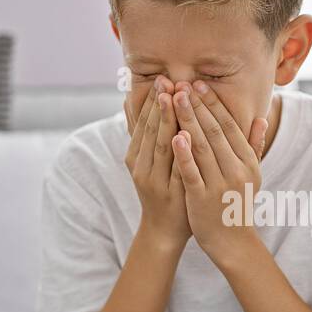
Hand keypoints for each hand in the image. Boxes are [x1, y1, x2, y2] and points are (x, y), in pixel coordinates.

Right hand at [124, 76, 189, 248]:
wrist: (163, 231)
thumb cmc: (160, 190)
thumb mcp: (145, 161)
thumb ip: (141, 133)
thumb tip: (127, 100)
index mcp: (135, 158)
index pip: (144, 125)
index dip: (151, 102)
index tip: (160, 80)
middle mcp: (141, 168)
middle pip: (151, 132)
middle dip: (159, 105)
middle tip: (166, 81)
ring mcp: (155, 182)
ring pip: (161, 147)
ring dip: (166, 121)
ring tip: (173, 97)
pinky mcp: (170, 194)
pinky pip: (176, 169)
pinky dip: (180, 152)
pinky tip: (185, 135)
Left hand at [169, 80, 268, 264]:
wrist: (232, 243)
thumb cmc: (238, 204)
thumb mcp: (253, 175)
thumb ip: (255, 146)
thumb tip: (262, 119)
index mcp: (248, 162)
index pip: (229, 126)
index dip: (213, 103)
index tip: (198, 84)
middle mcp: (236, 171)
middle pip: (213, 131)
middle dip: (196, 105)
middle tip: (181, 83)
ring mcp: (219, 185)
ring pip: (201, 146)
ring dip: (187, 120)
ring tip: (173, 98)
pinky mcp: (202, 199)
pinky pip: (192, 172)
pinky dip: (184, 153)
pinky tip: (174, 134)